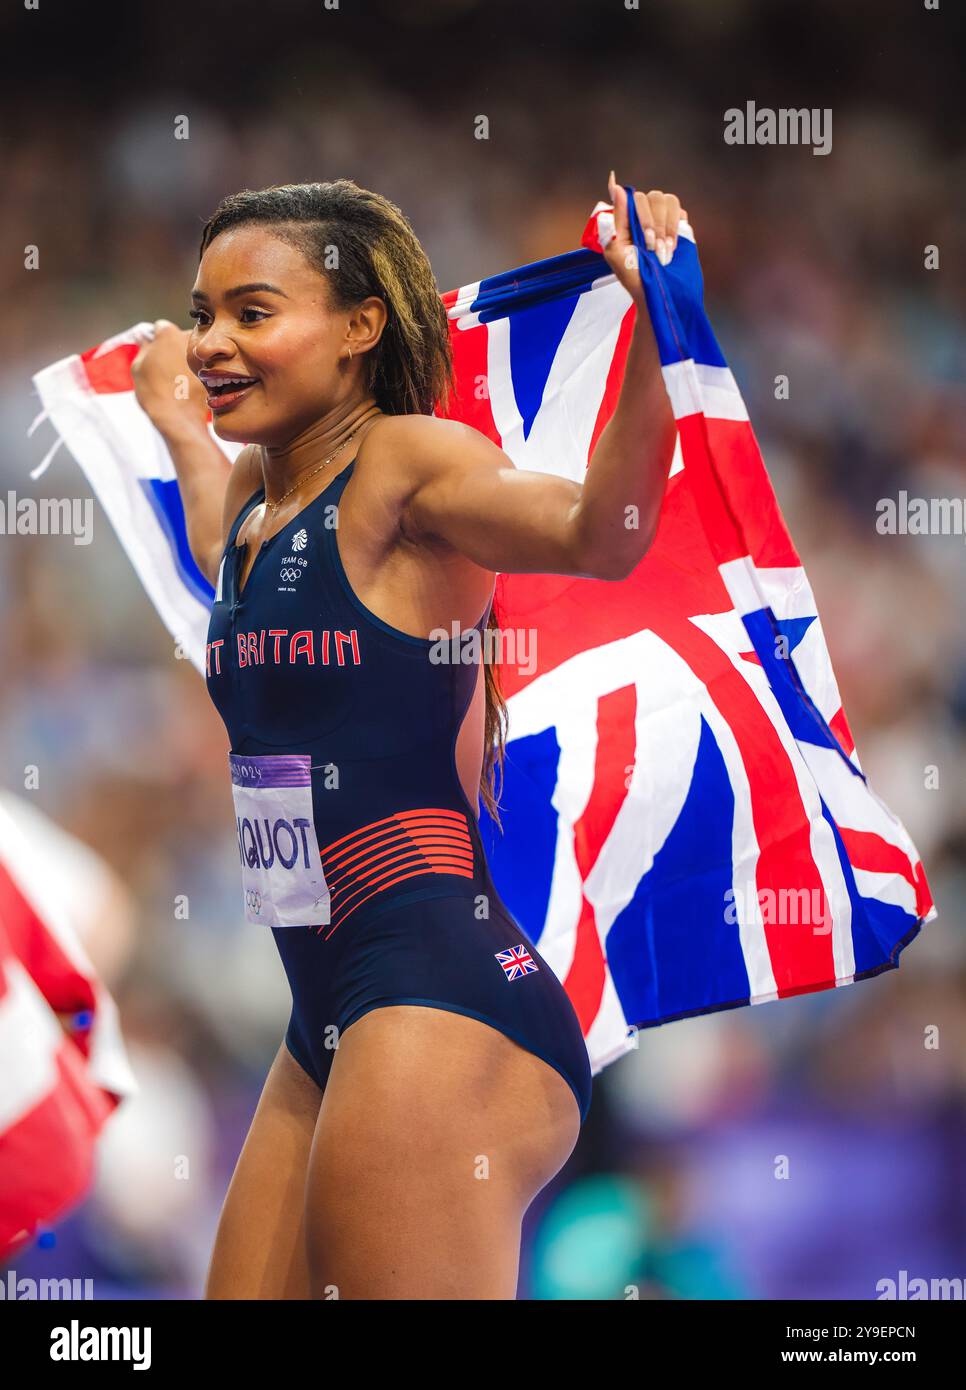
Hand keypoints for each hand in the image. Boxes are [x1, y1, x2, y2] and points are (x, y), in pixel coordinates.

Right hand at [131, 320, 208, 434]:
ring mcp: (203, 354)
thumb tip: (144, 338)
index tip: (154, 352)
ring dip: (185, 361)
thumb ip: (143, 347)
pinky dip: (195, 374)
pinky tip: (187, 387)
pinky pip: (201, 368)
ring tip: (177, 380)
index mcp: (168, 332)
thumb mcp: (138, 367)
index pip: (160, 328)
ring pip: (191, 353)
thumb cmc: (154, 391)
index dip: (155, 340)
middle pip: (178, 338)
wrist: (178, 418)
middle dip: (173, 349)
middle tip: (166, 368)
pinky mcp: (212, 371)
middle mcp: (189, 338)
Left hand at [602, 173, 688, 303]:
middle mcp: (645, 215)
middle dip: (654, 226)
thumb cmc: (633, 275)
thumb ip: (617, 217)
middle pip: (653, 197)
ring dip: (666, 228)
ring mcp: (662, 219)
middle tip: (653, 250)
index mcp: (627, 219)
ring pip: (668, 201)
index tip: (645, 239)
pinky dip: (676, 228)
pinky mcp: (679, 226)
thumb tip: (615, 184)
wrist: (658, 293)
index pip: (635, 197)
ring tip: (664, 252)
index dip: (641, 216)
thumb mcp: (617, 248)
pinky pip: (680, 211)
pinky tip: (672, 247)